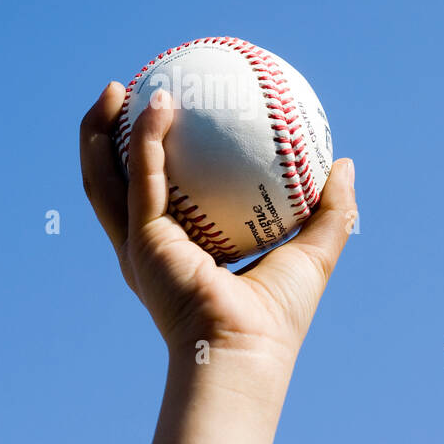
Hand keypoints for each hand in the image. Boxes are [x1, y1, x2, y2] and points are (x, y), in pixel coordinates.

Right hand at [80, 81, 356, 376]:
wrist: (247, 355)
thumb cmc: (277, 321)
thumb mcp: (313, 255)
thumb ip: (330, 211)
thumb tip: (343, 163)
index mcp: (173, 251)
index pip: (149, 195)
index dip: (145, 154)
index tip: (164, 113)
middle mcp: (145, 247)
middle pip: (109, 182)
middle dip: (106, 135)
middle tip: (127, 91)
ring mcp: (137, 246)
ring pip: (102, 179)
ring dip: (100, 132)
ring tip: (115, 88)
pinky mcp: (143, 242)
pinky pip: (143, 179)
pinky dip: (147, 140)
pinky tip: (161, 105)